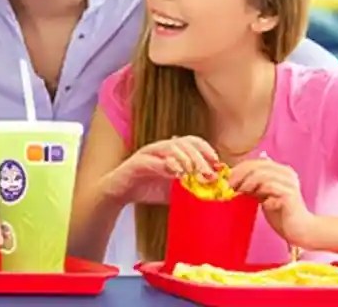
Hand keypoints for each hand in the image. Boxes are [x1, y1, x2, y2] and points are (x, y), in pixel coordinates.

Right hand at [104, 135, 219, 204]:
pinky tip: (176, 174)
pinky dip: (166, 166)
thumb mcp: (174, 189)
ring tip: (195, 174)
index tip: (218, 164)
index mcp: (170, 151)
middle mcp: (160, 148)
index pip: (192, 141)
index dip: (206, 149)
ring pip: (170, 147)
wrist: (119, 193)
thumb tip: (213, 195)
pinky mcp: (136, 163)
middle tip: (209, 175)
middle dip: (200, 158)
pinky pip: (153, 160)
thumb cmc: (146, 189)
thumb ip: (190, 188)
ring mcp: (148, 153)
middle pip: (184, 143)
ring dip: (186, 160)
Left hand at [230, 156, 315, 248]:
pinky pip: (270, 188)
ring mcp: (289, 183)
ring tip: (241, 194)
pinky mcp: (290, 194)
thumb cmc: (280, 214)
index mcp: (280, 170)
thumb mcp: (263, 195)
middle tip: (230, 187)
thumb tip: (232, 177)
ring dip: (247, 184)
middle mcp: (286, 173)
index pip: (256, 162)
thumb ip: (253, 185)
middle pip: (257, 166)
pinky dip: (260, 195)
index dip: (239, 168)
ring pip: (262, 175)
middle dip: (240, 175)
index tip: (226, 180)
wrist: (300, 230)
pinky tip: (260, 203)